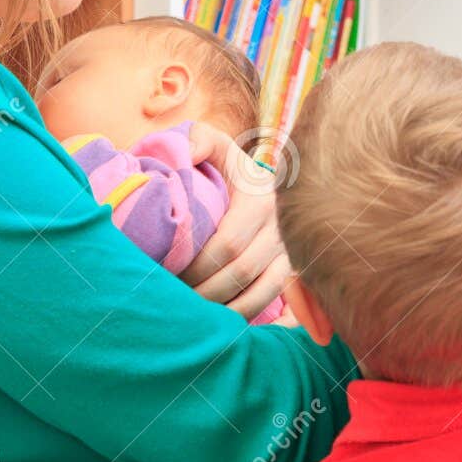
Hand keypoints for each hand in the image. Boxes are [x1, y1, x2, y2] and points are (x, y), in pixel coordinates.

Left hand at [183, 123, 289, 318]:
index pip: (227, 245)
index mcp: (260, 199)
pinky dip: (245, 313)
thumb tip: (188, 153)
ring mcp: (290, 250)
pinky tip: (220, 321)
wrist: (269, 179)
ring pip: (259, 292)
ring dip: (225, 310)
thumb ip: (198, 140)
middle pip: (240, 273)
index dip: (196, 267)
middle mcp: (281, 227)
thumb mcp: (217, 144)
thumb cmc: (230, 166)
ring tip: (193, 316)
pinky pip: (272, 298)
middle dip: (203, 291)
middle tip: (173, 299)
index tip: (168, 274)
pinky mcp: (294, 267)